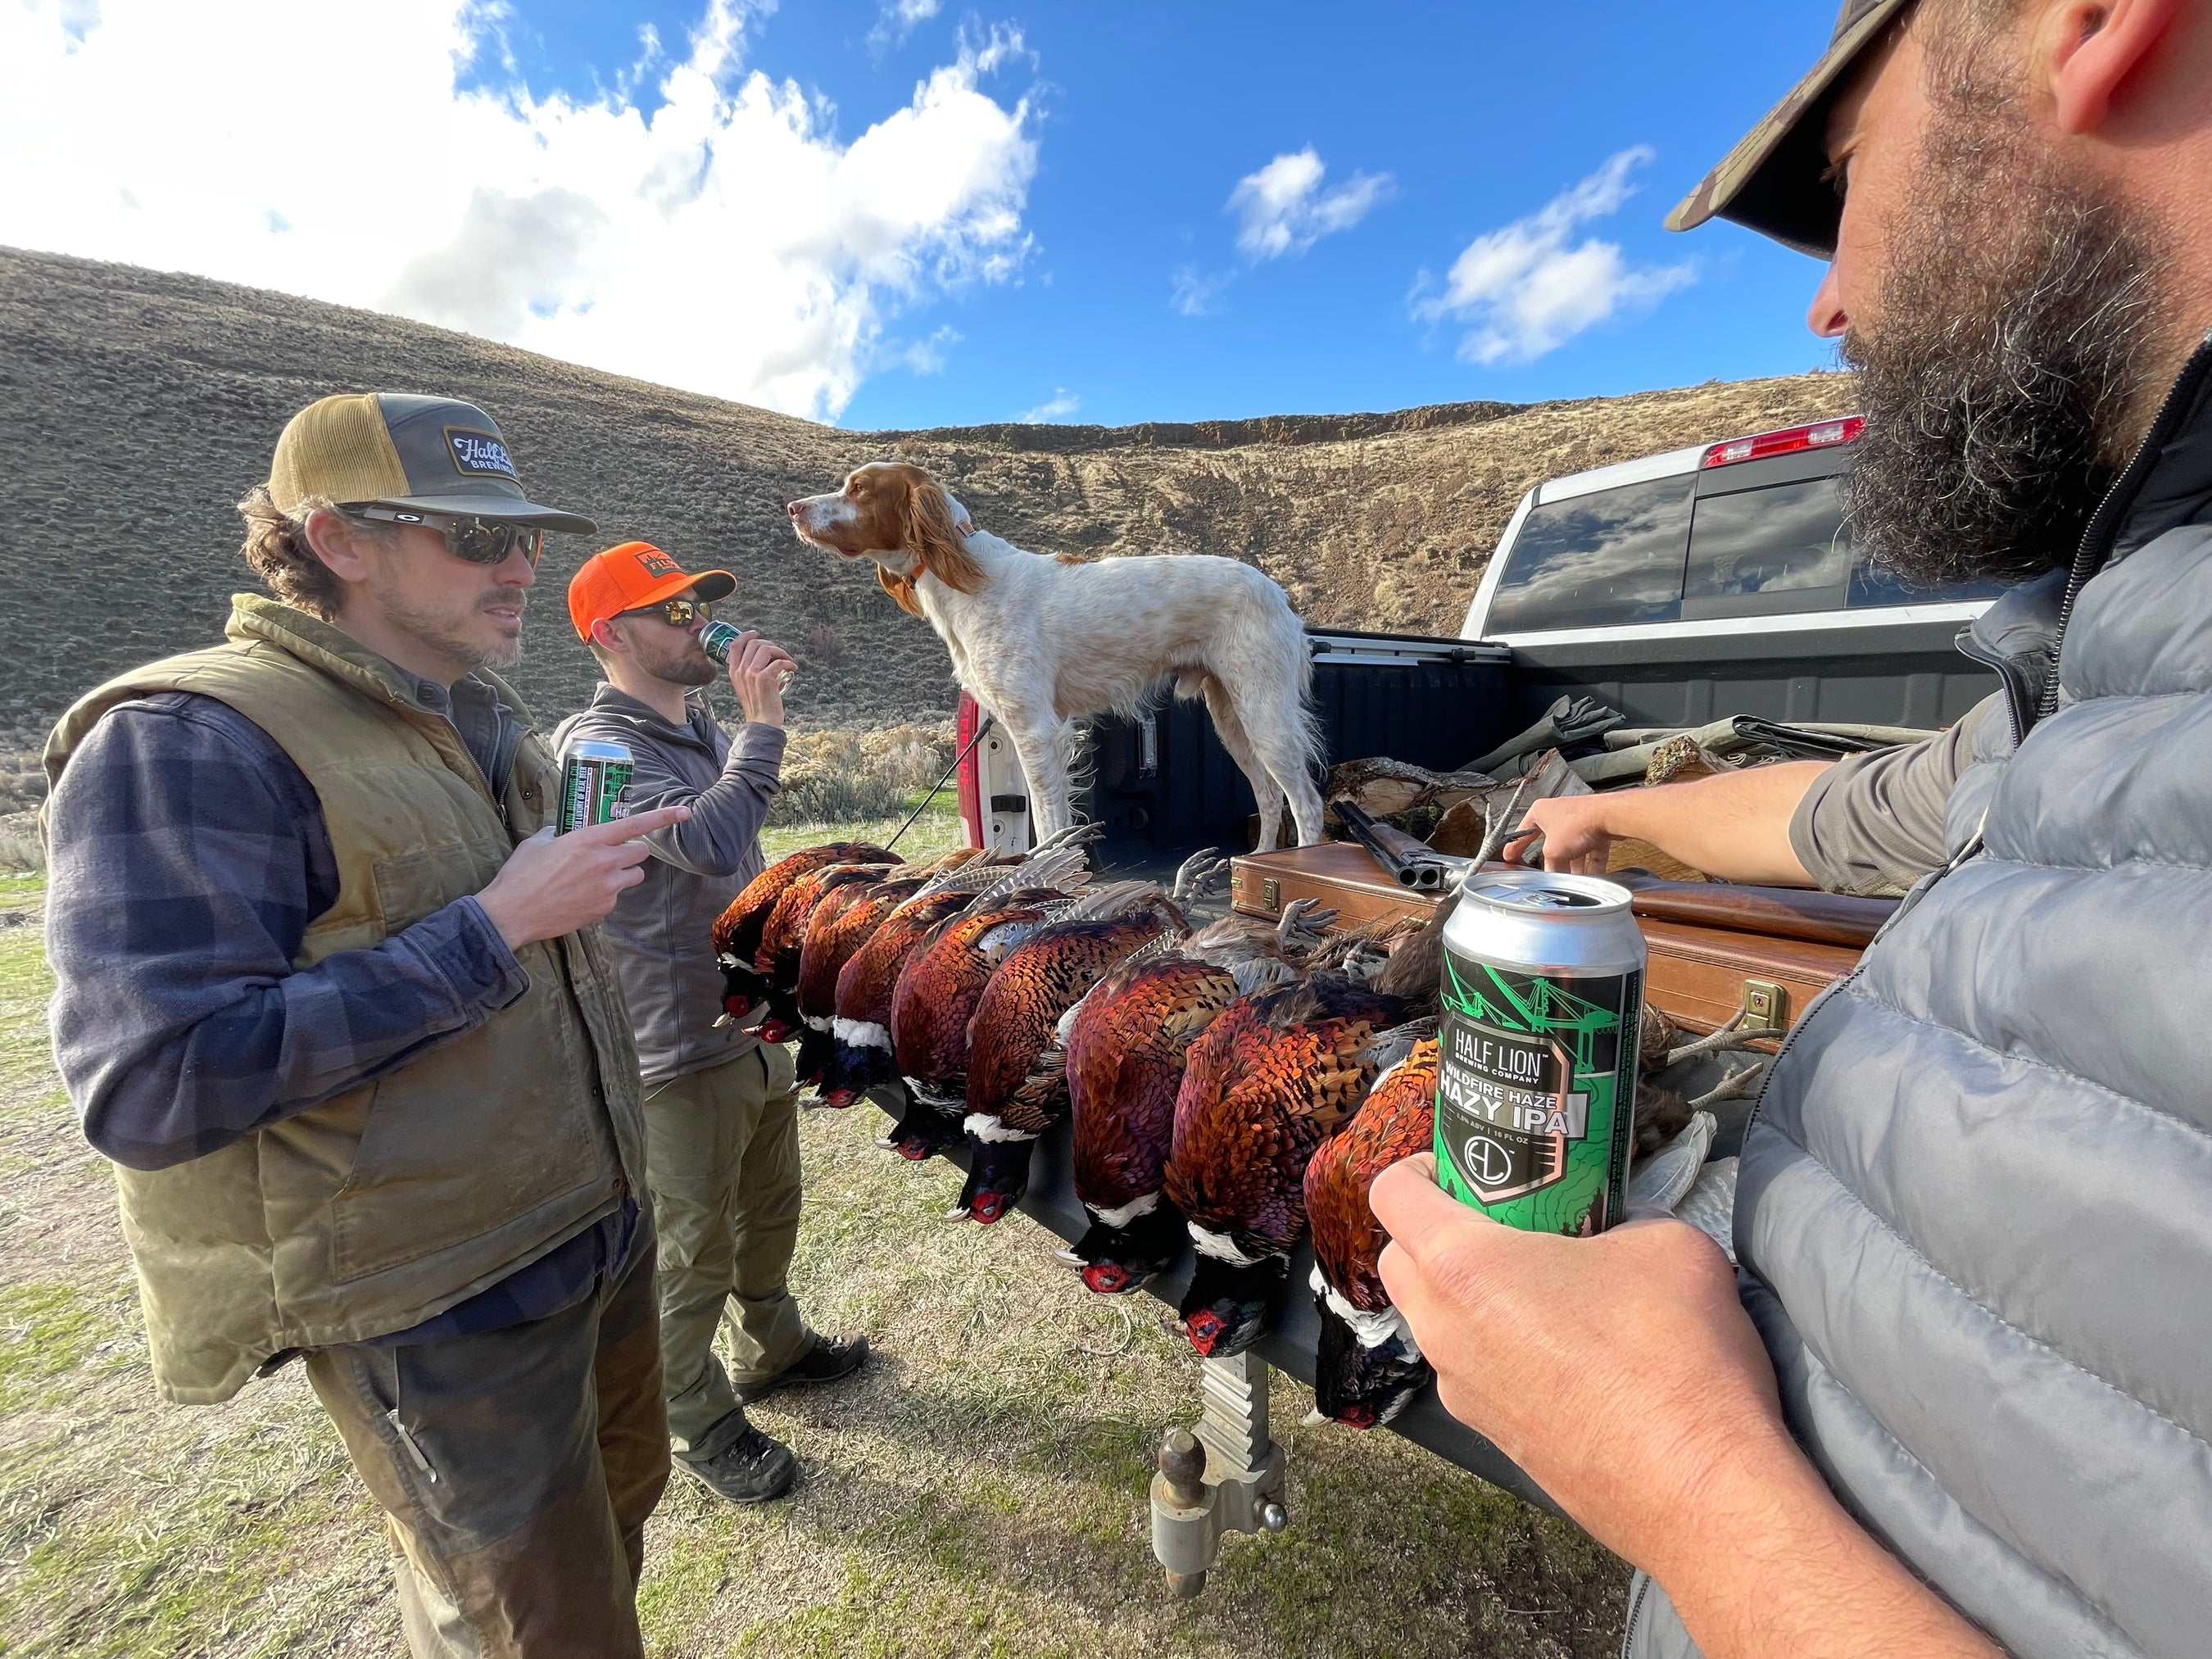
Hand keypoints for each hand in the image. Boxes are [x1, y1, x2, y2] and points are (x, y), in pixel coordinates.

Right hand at [476, 806, 690, 949]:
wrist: (512, 913)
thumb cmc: (521, 875)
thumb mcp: (538, 843)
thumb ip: (559, 833)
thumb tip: (563, 832)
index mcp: (588, 839)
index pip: (635, 825)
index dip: (664, 817)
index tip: (685, 812)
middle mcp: (604, 862)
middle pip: (640, 852)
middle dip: (631, 851)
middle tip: (611, 854)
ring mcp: (607, 888)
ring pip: (634, 875)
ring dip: (622, 873)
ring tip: (595, 877)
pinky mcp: (604, 908)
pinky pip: (617, 896)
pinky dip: (606, 894)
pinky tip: (581, 896)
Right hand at [717, 630, 797, 727]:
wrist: (761, 723)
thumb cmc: (757, 706)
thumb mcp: (745, 686)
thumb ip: (749, 672)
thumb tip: (765, 658)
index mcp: (734, 671)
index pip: (735, 645)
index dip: (745, 636)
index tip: (755, 634)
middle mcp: (741, 670)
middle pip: (753, 643)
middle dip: (769, 644)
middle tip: (779, 653)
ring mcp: (752, 673)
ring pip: (766, 648)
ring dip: (781, 652)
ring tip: (787, 660)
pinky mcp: (765, 678)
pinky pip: (779, 662)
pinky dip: (789, 663)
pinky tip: (793, 669)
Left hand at [1374, 1155, 1777, 1566]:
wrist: (1701, 1489)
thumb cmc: (1675, 1357)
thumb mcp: (1666, 1242)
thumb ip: (1624, 1218)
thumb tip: (1619, 1228)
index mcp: (1464, 1267)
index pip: (1391, 1194)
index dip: (1420, 1166)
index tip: (1465, 1166)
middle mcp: (1445, 1330)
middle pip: (1400, 1261)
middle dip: (1436, 1233)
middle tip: (1506, 1223)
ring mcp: (1463, 1393)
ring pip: (1435, 1323)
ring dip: (1468, 1297)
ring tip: (1547, 1288)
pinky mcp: (1494, 1438)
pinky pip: (1474, 1374)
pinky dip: (1499, 1350)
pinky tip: (1570, 1353)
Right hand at [1500, 793, 1617, 872]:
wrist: (1609, 815)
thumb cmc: (1578, 822)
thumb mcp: (1554, 851)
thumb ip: (1550, 866)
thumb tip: (1552, 878)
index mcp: (1541, 812)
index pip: (1523, 832)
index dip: (1516, 847)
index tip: (1511, 856)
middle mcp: (1559, 813)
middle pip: (1550, 843)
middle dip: (1553, 861)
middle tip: (1546, 873)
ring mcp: (1578, 820)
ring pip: (1572, 848)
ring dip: (1574, 866)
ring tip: (1573, 882)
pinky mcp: (1595, 827)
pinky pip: (1590, 849)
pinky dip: (1590, 863)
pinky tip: (1591, 877)